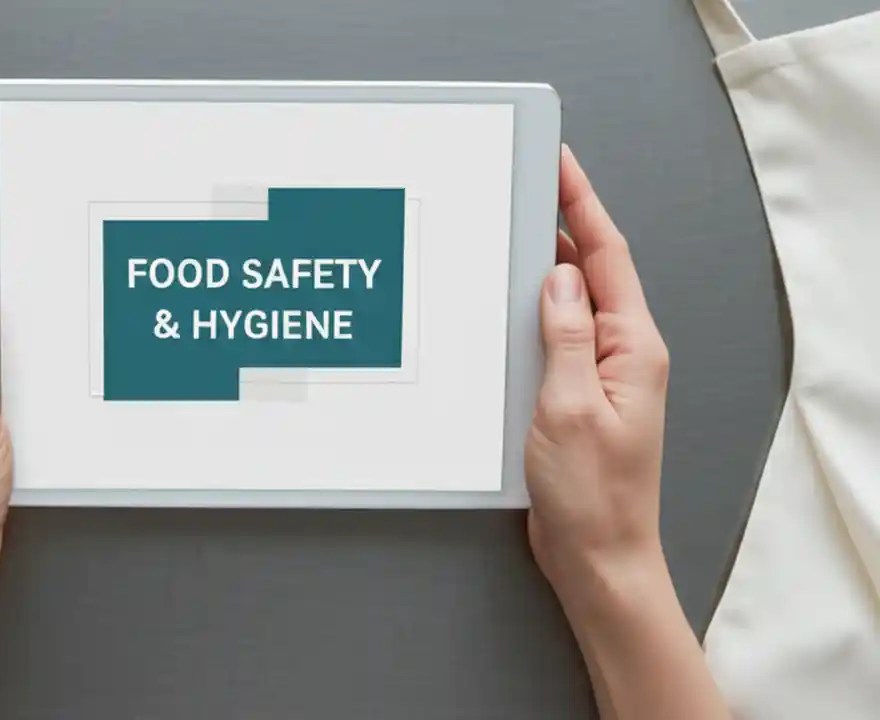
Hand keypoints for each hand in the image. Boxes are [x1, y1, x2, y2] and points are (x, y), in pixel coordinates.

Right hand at [526, 145, 670, 601]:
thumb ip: (566, 335)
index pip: (606, 257)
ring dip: (539, 270)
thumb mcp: (571, 406)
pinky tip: (503, 309)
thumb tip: (557, 275)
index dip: (582, 204)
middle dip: (558, 224)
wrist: (596, 556)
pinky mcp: (576, 396)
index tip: (560, 163)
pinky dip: (529, 316)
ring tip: (505, 235)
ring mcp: (600, 374)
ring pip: (568, 305)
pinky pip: (553, 340)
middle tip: (521, 186)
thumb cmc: (593, 494)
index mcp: (634, 347)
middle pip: (589, 272)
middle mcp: (623, 353)